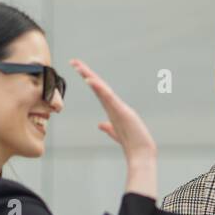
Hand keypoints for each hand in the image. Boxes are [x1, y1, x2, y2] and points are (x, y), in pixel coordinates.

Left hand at [70, 59, 157, 196]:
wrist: (141, 152)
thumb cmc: (133, 143)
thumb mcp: (116, 133)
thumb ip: (109, 128)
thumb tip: (101, 125)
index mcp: (112, 108)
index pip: (98, 90)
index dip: (88, 79)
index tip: (78, 69)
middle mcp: (114, 105)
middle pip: (98, 85)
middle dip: (86, 72)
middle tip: (74, 61)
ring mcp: (118, 107)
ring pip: (101, 88)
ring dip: (89, 76)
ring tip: (78, 66)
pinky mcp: (121, 111)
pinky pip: (108, 97)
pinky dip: (98, 87)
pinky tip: (89, 80)